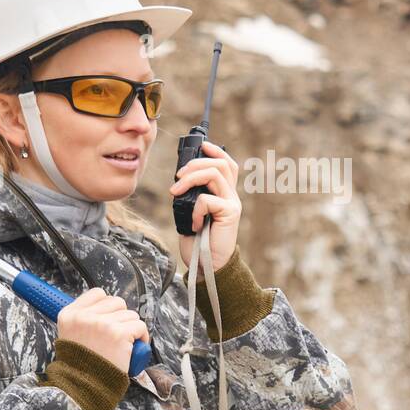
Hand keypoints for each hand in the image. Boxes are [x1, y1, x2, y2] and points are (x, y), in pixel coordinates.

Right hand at [56, 287, 149, 372]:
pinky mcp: (118, 333)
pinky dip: (142, 337)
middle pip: (117, 302)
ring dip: (132, 328)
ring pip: (130, 314)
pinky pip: (140, 326)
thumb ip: (82, 321)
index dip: (108, 306)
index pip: (97, 294)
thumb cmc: (80, 367)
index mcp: (69, 315)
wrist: (83, 388)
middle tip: (119, 334)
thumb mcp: (70, 337)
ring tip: (124, 344)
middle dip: (122, 317)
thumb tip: (106, 308)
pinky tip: (135, 347)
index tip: (110, 320)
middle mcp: (83, 316)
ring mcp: (101, 324)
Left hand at [169, 139, 241, 273]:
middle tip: (177, 178)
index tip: (201, 145)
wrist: (207, 265)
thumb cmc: (198, 240)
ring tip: (176, 192)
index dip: (215, 151)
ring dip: (190, 178)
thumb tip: (180, 177)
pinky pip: (207, 199)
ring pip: (214, 174)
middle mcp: (231, 195)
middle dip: (195, 164)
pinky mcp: (230, 214)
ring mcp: (232, 203)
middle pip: (220, 164)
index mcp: (223, 193)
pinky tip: (193, 223)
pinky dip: (194, 209)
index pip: (227, 163)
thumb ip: (192, 194)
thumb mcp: (191, 211)